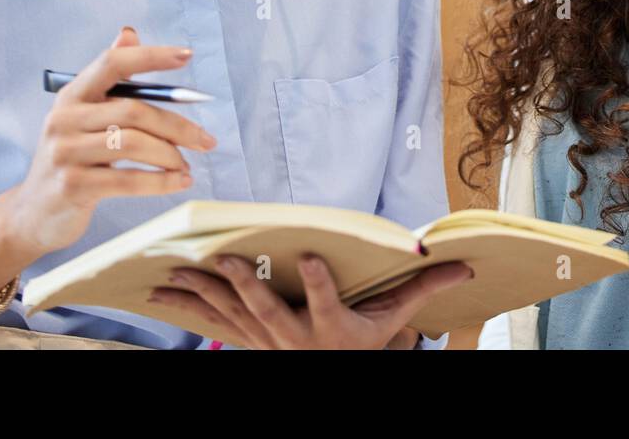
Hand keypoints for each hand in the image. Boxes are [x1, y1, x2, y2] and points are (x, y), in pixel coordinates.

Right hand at [6, 27, 215, 257]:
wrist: (33, 213)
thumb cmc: (71, 159)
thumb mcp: (83, 117)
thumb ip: (108, 80)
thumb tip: (129, 34)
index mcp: (71, 96)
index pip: (113, 63)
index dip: (151, 56)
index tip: (186, 55)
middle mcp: (64, 119)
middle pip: (134, 110)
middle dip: (178, 126)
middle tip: (206, 140)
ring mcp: (65, 153)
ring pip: (134, 143)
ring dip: (171, 155)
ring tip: (187, 166)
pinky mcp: (72, 186)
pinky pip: (128, 180)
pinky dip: (161, 181)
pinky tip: (179, 181)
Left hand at [149, 254, 472, 348]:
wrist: (336, 373)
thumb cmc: (365, 343)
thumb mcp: (393, 320)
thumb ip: (421, 289)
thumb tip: (462, 265)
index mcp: (334, 327)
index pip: (326, 302)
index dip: (317, 280)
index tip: (307, 255)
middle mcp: (297, 338)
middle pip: (268, 310)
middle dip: (245, 284)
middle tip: (226, 259)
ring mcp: (268, 341)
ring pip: (233, 315)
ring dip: (205, 293)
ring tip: (179, 271)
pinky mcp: (250, 340)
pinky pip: (216, 322)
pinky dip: (191, 304)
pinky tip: (166, 289)